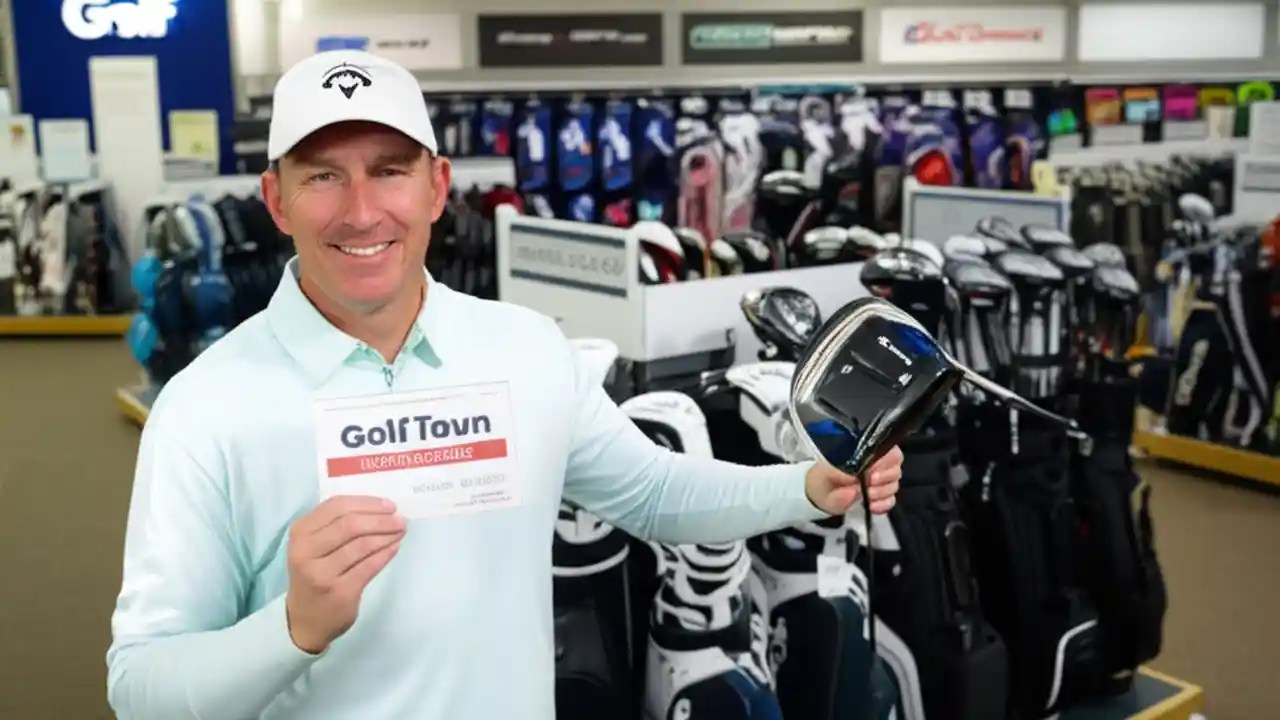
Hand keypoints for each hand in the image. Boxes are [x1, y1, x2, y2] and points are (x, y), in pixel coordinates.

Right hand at [285, 496, 406, 654]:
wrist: (305, 620)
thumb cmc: (315, 574)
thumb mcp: (314, 545)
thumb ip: (335, 524)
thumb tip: (379, 507)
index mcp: (301, 532)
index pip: (337, 506)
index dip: (367, 503)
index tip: (389, 505)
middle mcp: (306, 551)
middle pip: (350, 524)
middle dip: (381, 519)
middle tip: (400, 519)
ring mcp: (322, 573)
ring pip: (362, 545)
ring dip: (387, 535)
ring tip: (400, 531)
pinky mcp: (340, 592)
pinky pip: (369, 566)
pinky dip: (385, 554)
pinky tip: (394, 548)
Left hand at [804, 446, 903, 515]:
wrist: (819, 495)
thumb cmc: (822, 480)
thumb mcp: (824, 475)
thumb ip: (838, 476)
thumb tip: (855, 486)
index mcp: (864, 452)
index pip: (888, 450)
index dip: (885, 462)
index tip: (872, 474)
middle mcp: (875, 464)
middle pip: (896, 467)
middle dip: (885, 478)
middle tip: (870, 485)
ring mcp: (879, 480)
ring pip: (895, 483)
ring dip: (883, 492)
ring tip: (868, 496)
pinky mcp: (880, 495)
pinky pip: (891, 499)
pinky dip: (883, 504)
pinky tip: (872, 506)